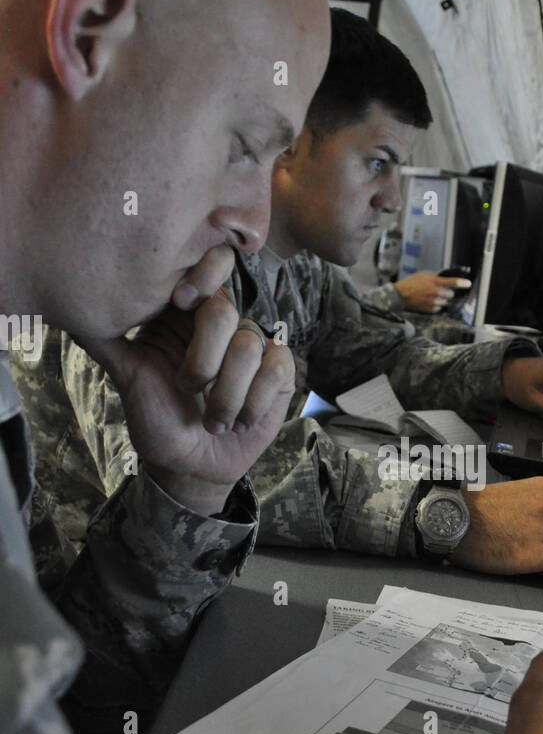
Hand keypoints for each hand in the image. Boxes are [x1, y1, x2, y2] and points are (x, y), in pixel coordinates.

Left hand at [80, 247, 295, 516]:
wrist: (190, 467)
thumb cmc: (158, 421)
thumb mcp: (129, 379)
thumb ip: (106, 341)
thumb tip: (72, 310)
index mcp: (186, 314)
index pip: (207, 266)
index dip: (202, 274)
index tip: (181, 301)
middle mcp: (222, 324)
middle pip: (223, 311)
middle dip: (202, 362)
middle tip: (187, 391)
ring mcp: (254, 344)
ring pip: (248, 346)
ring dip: (225, 396)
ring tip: (213, 422)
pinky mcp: (279, 370)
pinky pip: (276, 368)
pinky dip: (253, 404)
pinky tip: (240, 422)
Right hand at [394, 271, 457, 312]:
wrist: (400, 294)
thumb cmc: (411, 283)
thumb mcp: (423, 274)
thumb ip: (435, 277)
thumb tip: (444, 280)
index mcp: (434, 282)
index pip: (452, 282)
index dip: (462, 283)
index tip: (468, 284)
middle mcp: (435, 292)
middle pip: (450, 294)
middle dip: (447, 292)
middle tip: (440, 290)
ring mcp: (432, 302)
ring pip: (445, 302)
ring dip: (441, 299)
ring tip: (431, 296)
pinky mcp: (429, 309)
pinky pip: (438, 308)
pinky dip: (436, 305)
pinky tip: (429, 301)